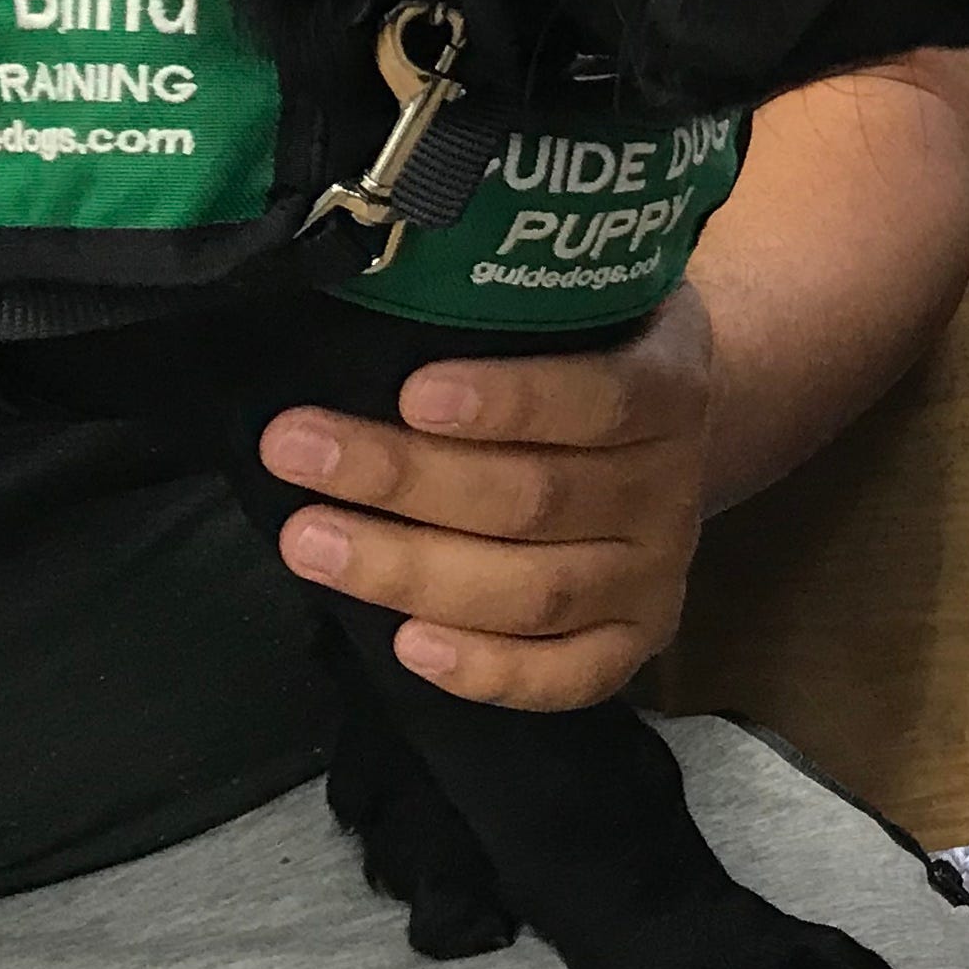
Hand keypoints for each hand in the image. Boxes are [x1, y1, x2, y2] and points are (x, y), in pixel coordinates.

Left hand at [261, 288, 715, 710]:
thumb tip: (374, 291)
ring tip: (307, 540)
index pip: (601, 400)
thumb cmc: (586, 356)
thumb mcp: (584, 306)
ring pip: (537, 592)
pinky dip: (491, 671)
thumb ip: (512, 307)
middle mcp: (672, 485)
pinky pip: (570, 676)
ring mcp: (657, 570)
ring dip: (413, 571)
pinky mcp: (639, 638)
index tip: (412, 392)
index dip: (512, 401)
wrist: (665, 432)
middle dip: (406, 479)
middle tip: (297, 450)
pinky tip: (408, 644)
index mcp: (671, 388)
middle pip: (539, 500)